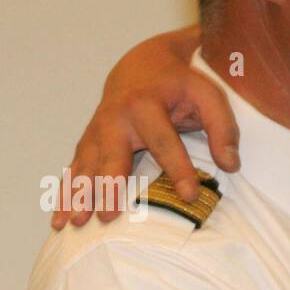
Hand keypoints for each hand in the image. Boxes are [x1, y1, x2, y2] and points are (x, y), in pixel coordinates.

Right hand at [53, 25, 239, 229]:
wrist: (143, 65)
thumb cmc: (179, 84)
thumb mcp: (207, 95)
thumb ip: (223, 127)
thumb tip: (230, 165)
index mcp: (146, 105)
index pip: (164, 141)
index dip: (177, 168)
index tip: (189, 196)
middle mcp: (115, 118)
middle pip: (111, 156)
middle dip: (108, 187)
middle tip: (107, 217)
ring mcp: (97, 132)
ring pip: (85, 166)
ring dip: (78, 195)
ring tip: (74, 224)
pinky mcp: (88, 143)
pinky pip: (73, 171)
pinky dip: (65, 195)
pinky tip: (60, 220)